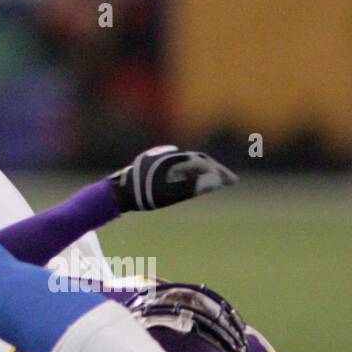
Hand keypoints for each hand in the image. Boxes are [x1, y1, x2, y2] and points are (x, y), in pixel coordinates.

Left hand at [111, 145, 236, 212]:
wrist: (118, 192)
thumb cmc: (143, 195)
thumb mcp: (170, 194)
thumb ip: (193, 187)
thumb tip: (216, 181)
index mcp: (173, 160)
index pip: (203, 163)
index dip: (219, 172)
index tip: (232, 182)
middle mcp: (168, 155)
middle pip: (197, 159)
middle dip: (215, 169)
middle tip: (229, 180)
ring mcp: (161, 158)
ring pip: (188, 161)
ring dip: (203, 170)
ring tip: (216, 181)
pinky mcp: (156, 163)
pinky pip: (178, 164)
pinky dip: (190, 171)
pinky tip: (195, 178)